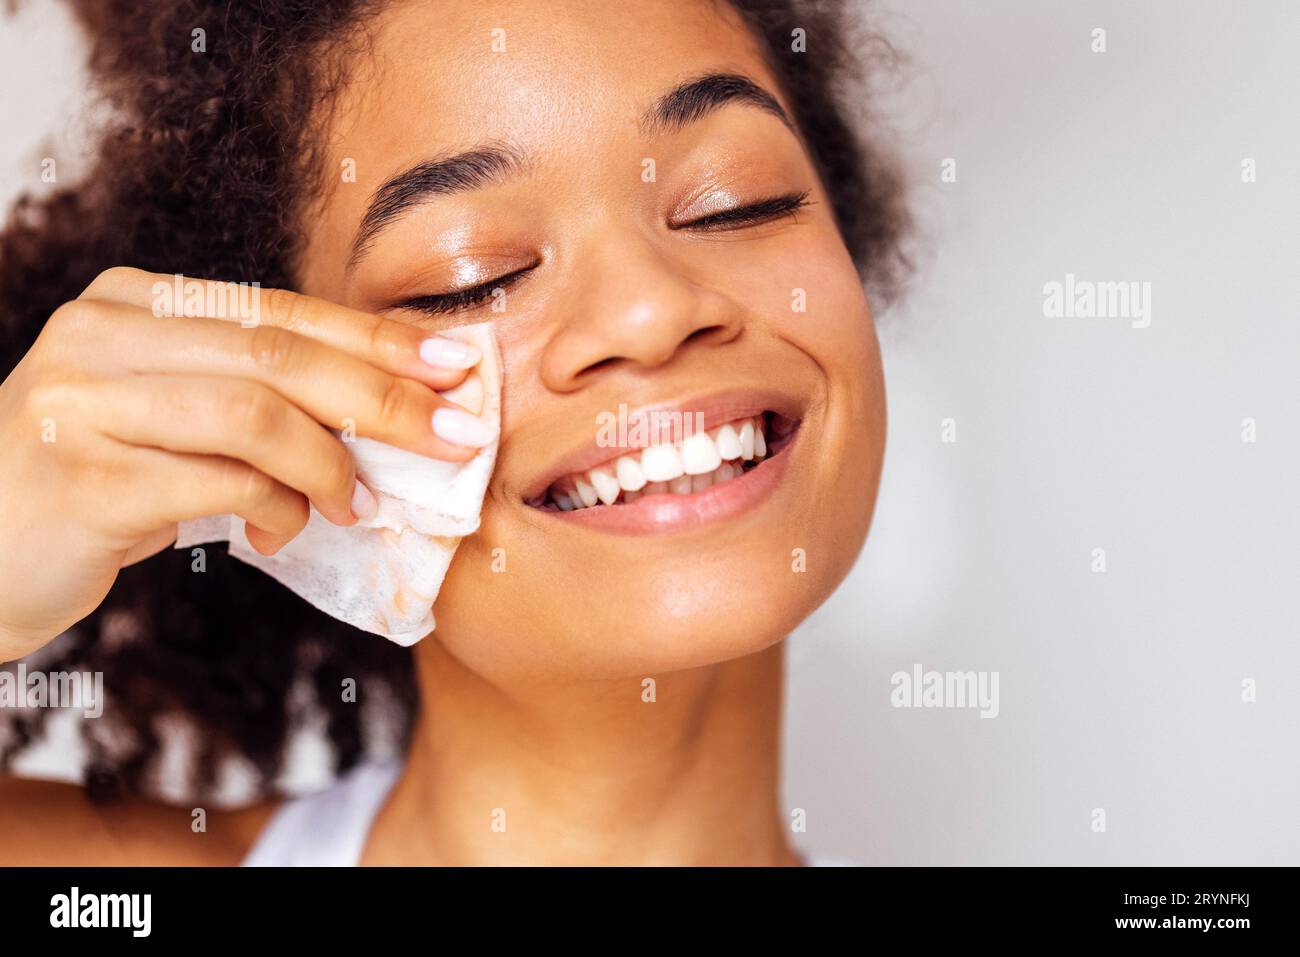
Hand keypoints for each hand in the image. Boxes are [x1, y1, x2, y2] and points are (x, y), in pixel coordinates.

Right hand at [0, 266, 493, 660]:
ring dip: (329, 466)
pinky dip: (275, 508)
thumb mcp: (175, 424)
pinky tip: (284, 532)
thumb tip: (395, 417)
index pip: (280, 310)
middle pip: (277, 353)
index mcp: (132, 304)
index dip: (376, 339)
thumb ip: (259, 404)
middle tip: (455, 437)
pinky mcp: (81, 477)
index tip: (456, 365)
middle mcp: (101, 334)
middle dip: (383, 398)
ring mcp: (82, 401)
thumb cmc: (99, 488)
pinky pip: (217, 482)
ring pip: (252, 413)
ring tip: (358, 505)